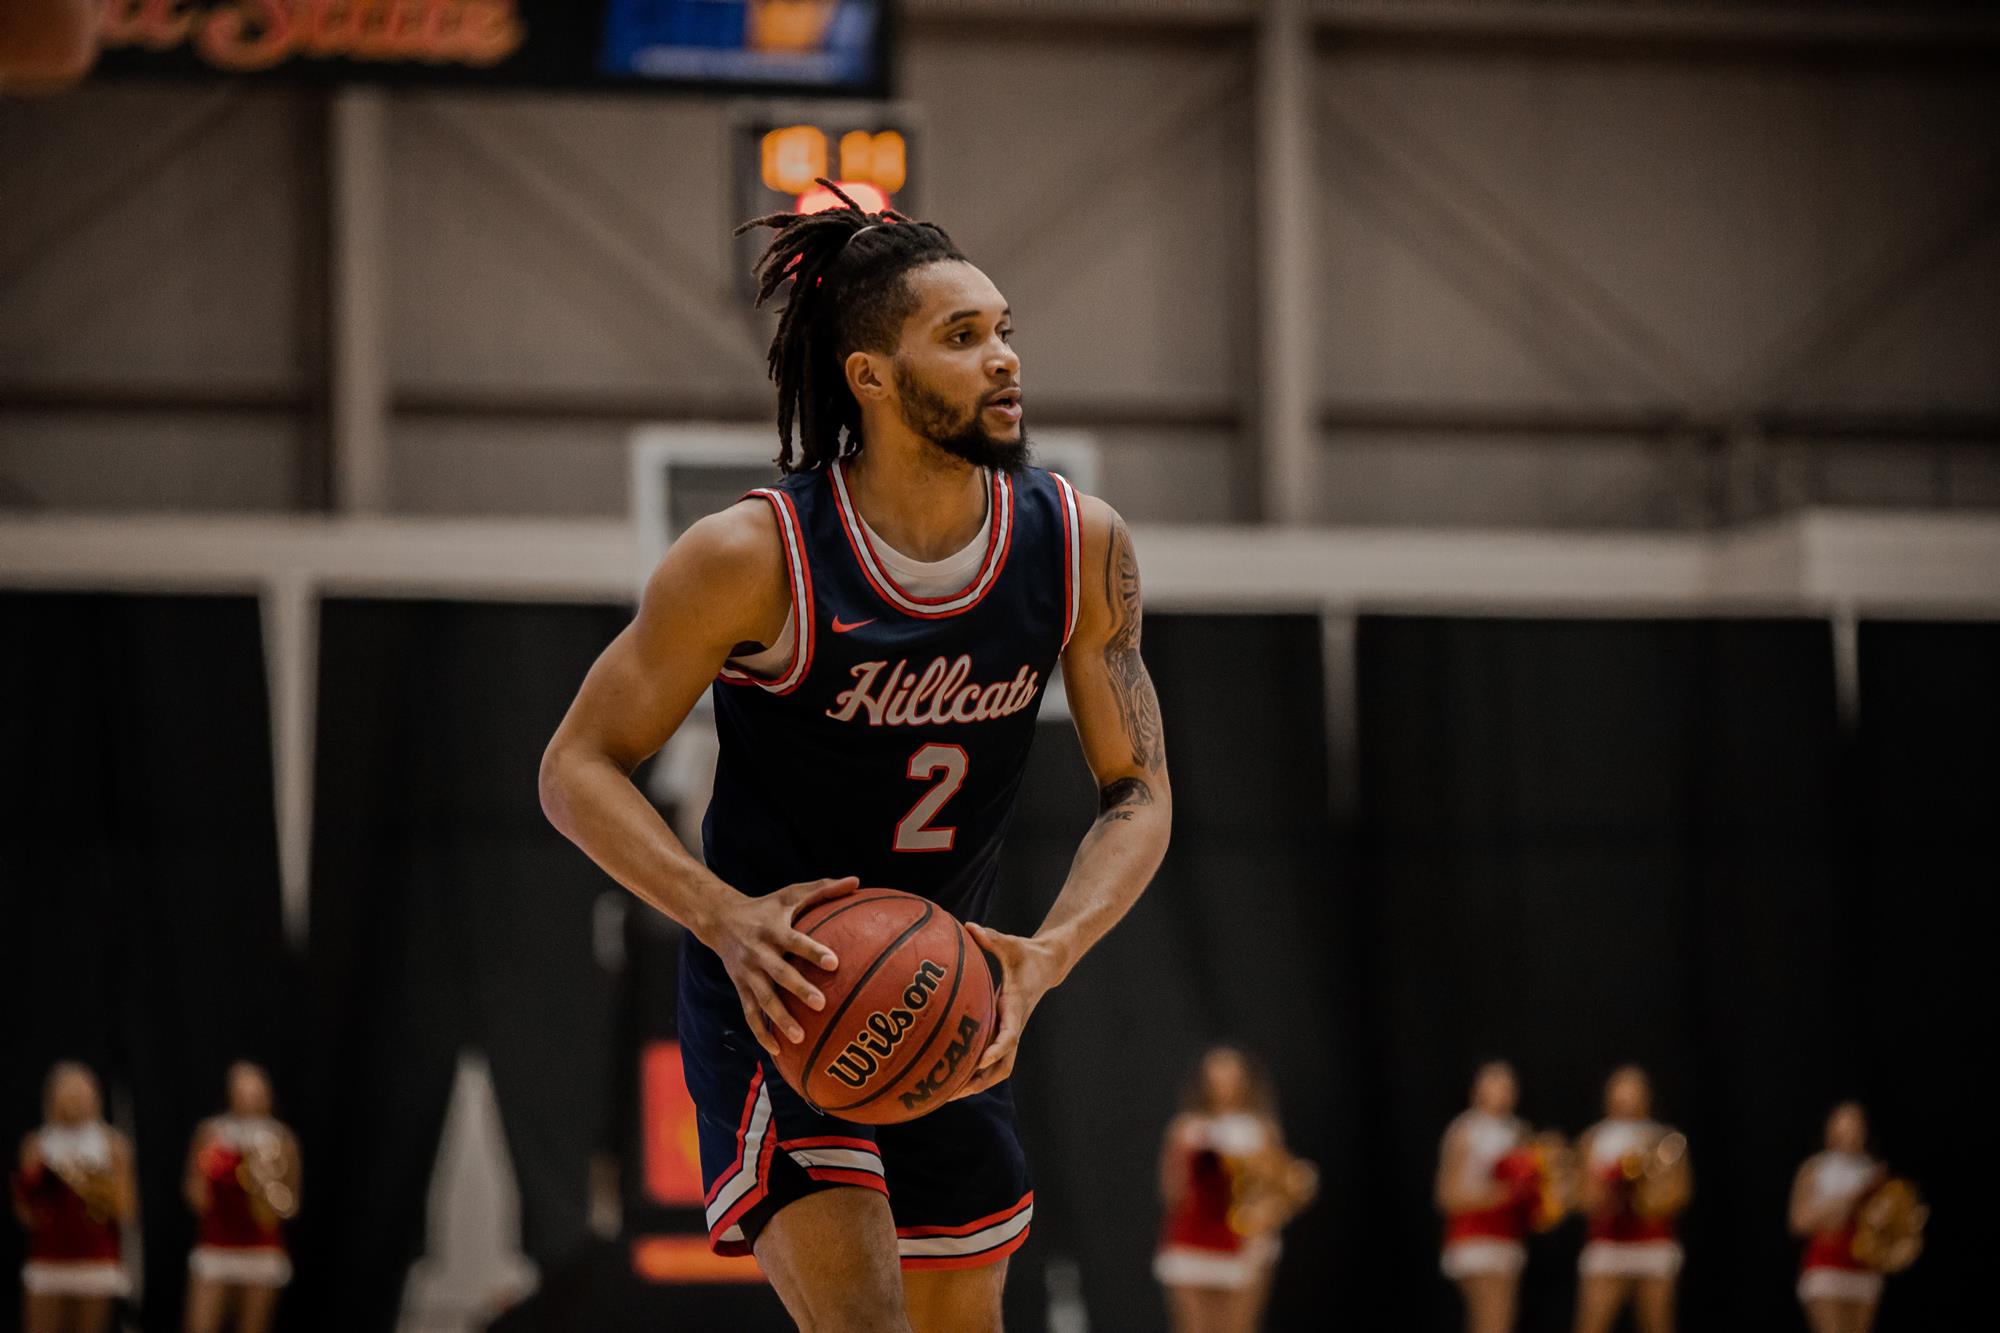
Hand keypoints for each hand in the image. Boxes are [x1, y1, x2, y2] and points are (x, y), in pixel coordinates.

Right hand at [701, 876, 858, 1056]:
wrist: (719, 919)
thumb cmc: (766, 907)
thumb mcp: (790, 894)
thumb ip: (823, 888)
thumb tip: (857, 881)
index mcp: (773, 929)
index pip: (796, 941)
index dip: (813, 951)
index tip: (835, 962)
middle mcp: (759, 952)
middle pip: (779, 974)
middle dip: (798, 989)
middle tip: (821, 1004)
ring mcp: (747, 973)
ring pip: (762, 1000)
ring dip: (779, 1020)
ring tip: (800, 1038)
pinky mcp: (740, 988)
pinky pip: (749, 1014)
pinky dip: (761, 1033)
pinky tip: (777, 1051)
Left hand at [952, 923, 1065, 1099]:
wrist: (1047, 965)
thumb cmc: (1026, 954)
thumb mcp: (1011, 944)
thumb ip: (992, 938)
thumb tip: (969, 926)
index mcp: (1016, 1006)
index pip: (1010, 1033)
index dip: (997, 1048)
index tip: (981, 1060)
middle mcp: (1015, 1024)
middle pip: (1004, 1063)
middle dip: (982, 1079)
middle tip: (954, 1091)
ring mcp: (1011, 1030)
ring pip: (1000, 1066)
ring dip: (978, 1082)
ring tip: (948, 1094)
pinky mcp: (1005, 1030)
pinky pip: (992, 1057)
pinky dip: (976, 1071)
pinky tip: (952, 1076)